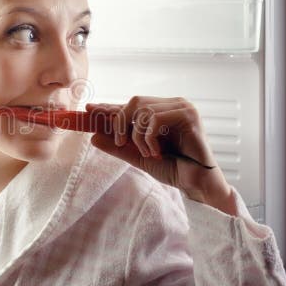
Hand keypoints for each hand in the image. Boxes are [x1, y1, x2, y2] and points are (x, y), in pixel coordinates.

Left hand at [85, 97, 236, 214]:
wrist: (196, 184)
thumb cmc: (174, 169)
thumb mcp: (139, 157)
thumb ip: (118, 147)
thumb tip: (93, 137)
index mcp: (163, 111)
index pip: (131, 105)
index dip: (109, 107)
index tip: (88, 109)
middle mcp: (172, 104)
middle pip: (133, 102)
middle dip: (120, 122)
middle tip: (121, 143)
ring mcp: (182, 107)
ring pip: (142, 109)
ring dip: (137, 136)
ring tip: (148, 153)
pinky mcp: (188, 115)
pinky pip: (154, 118)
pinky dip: (149, 138)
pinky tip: (157, 152)